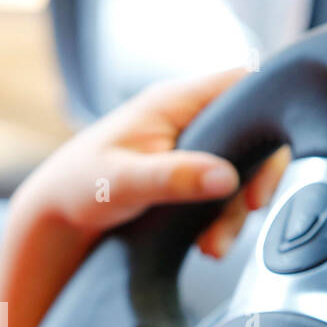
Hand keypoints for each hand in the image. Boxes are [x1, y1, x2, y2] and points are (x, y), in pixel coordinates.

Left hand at [12, 67, 289, 258]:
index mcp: (174, 101)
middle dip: (256, 176)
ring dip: (234, 210)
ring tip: (213, 245)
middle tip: (247, 210)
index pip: (244, 81)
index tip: (271, 159)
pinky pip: (221, 190)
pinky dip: (220, 218)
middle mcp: (186, 117)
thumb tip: (225, 177)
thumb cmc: (77, 187)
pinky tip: (206, 242)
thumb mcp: (126, 182)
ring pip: (239, 168)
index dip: (271, 110)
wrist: (54, 215)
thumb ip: (175, 177)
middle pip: (252, 132)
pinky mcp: (185, 173)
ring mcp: (188, 145)